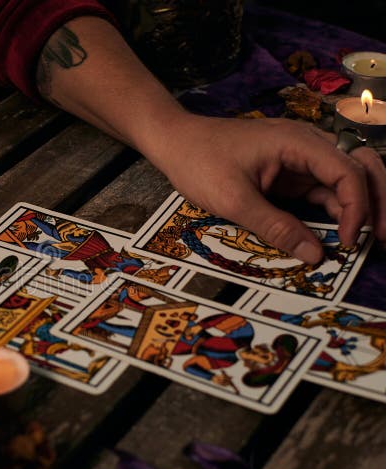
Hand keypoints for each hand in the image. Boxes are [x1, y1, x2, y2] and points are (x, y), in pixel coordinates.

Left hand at [148, 114, 385, 263]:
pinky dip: (333, 212)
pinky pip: (321, 191)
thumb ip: (275, 227)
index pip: (348, 171)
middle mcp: (307, 145)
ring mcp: (300, 159)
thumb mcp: (234, 200)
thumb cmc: (199, 162)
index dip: (357, 207)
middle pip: (362, 168)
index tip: (348, 240)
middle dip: (377, 202)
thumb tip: (315, 254)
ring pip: (346, 182)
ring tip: (365, 241)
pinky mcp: (290, 173)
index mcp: (298, 142)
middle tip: (380, 239)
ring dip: (360, 208)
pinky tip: (336, 235)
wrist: (175, 142)